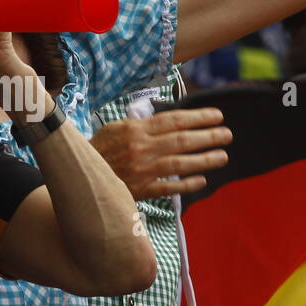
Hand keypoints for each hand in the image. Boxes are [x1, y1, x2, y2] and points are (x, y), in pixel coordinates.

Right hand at [90, 107, 230, 199]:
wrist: (78, 175)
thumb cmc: (100, 149)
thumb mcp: (116, 128)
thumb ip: (142, 124)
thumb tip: (169, 120)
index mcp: (135, 130)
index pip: (173, 120)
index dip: (198, 117)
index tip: (217, 116)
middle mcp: (140, 148)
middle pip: (180, 140)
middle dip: (207, 137)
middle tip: (227, 135)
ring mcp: (141, 170)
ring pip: (178, 164)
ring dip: (203, 160)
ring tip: (222, 156)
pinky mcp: (140, 189)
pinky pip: (167, 187)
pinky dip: (185, 184)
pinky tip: (202, 180)